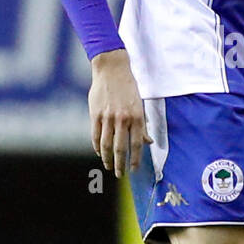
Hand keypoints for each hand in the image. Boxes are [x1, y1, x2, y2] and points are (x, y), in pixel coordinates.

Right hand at [89, 49, 151, 176]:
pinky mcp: (95, 114)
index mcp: (136, 117)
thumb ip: (142, 124)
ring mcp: (107, 117)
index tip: (134, 170)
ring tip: (108, 166)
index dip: (135, 160)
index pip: (137, 145)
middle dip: (120, 165)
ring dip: (107, 159)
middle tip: (120, 174)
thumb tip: (148, 142)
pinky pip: (96, 135)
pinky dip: (97, 146)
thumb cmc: (128, 86)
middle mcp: (123, 119)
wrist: (111, 69)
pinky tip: (99, 152)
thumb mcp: (139, 104)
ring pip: (106, 145)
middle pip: (120, 148)